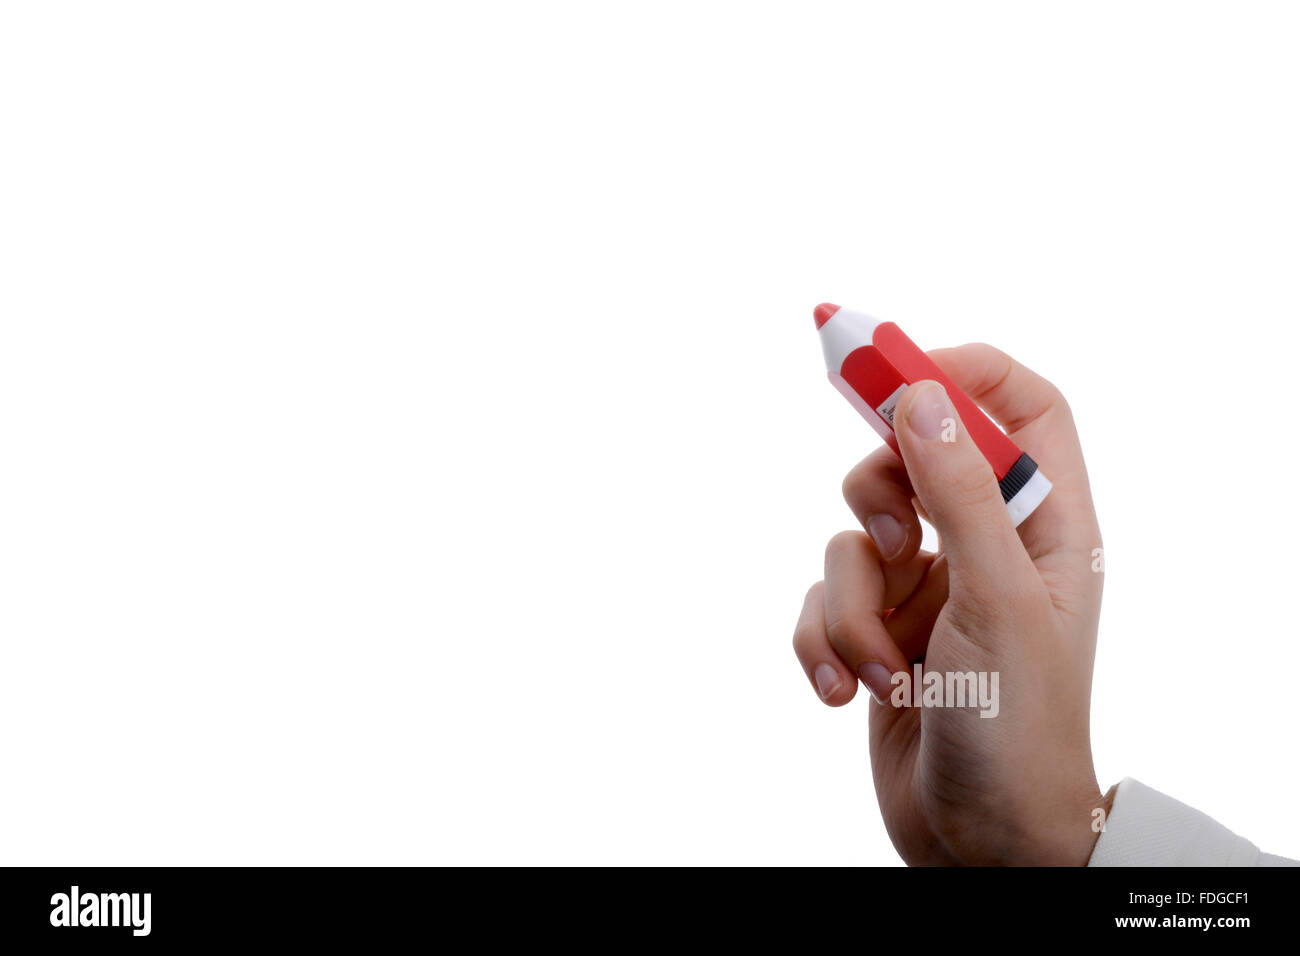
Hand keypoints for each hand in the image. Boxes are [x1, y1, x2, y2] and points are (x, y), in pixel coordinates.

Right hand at [793, 344, 1107, 864]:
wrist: (981, 842)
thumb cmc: (1018, 726)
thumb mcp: (995, 599)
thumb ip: (959, 494)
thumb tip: (923, 396)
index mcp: (1046, 526)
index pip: (1019, 406)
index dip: (962, 371)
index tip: (894, 369)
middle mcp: (986, 545)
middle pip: (912, 456)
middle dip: (881, 501)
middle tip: (894, 543)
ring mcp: (929, 588)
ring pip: (853, 537)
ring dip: (854, 607)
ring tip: (888, 671)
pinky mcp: (879, 629)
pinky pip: (823, 597)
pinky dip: (824, 639)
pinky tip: (849, 690)